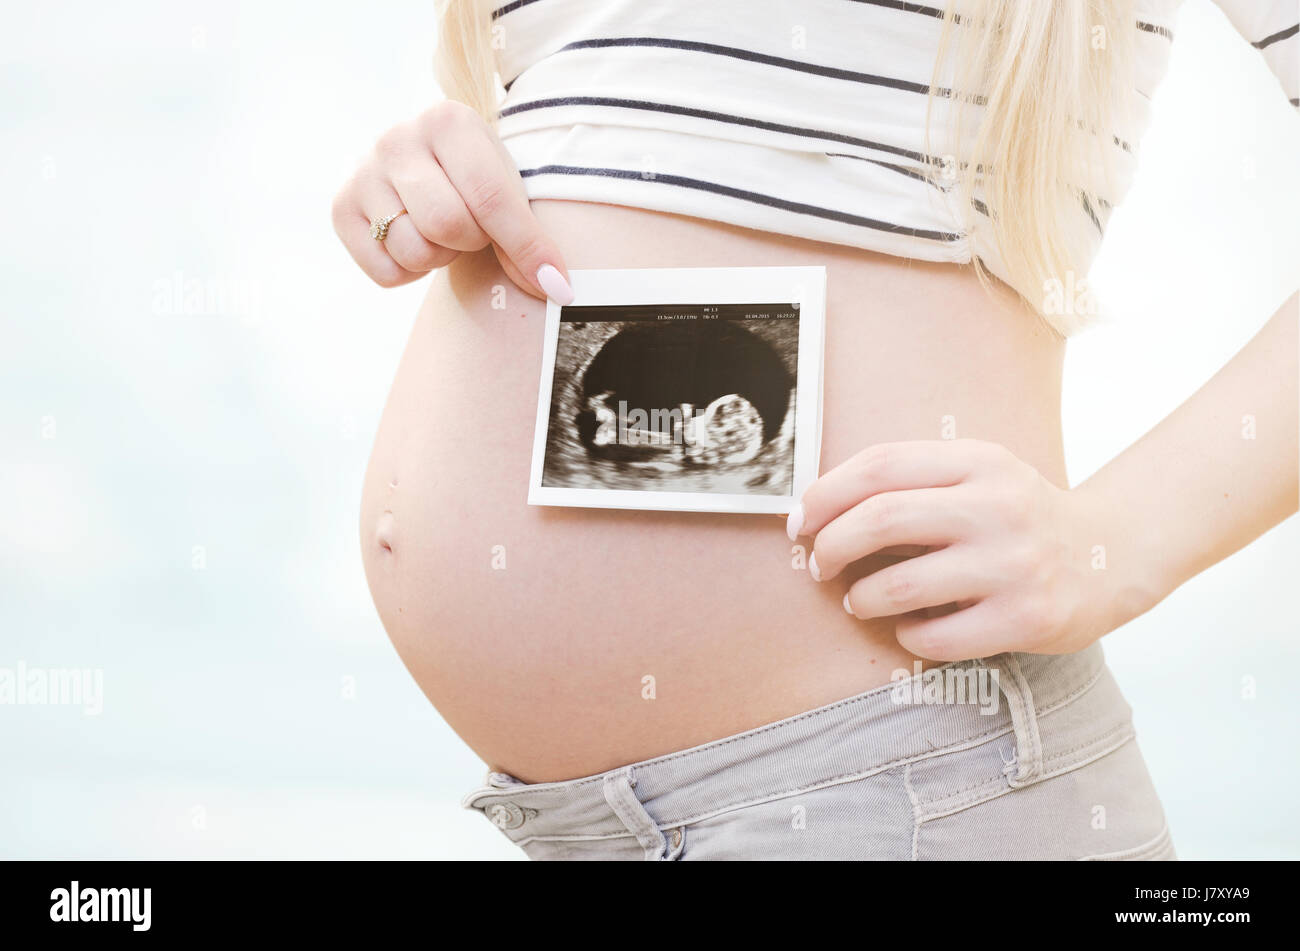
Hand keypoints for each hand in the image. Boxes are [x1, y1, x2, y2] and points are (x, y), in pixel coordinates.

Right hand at [331, 100, 572, 301]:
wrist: (429, 168)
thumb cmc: (478, 181)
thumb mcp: (509, 191)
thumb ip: (528, 238)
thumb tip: (554, 289)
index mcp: (447, 119)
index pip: (490, 198)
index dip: (525, 248)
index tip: (556, 286)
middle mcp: (396, 138)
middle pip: (446, 226)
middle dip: (471, 243)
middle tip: (473, 230)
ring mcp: (362, 171)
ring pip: (414, 251)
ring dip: (439, 258)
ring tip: (441, 233)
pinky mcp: (341, 208)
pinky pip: (386, 272)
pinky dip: (409, 273)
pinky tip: (414, 242)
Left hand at [788, 439, 1151, 660]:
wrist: (1109, 557)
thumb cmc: (1017, 517)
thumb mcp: (976, 475)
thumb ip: (911, 481)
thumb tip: (816, 510)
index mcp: (979, 461)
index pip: (879, 466)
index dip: (824, 494)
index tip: (800, 521)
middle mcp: (998, 507)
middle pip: (880, 519)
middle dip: (831, 546)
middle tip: (818, 564)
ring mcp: (1014, 564)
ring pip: (900, 585)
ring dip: (861, 598)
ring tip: (860, 600)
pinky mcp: (1026, 618)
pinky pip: (934, 636)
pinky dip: (905, 636)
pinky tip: (908, 629)